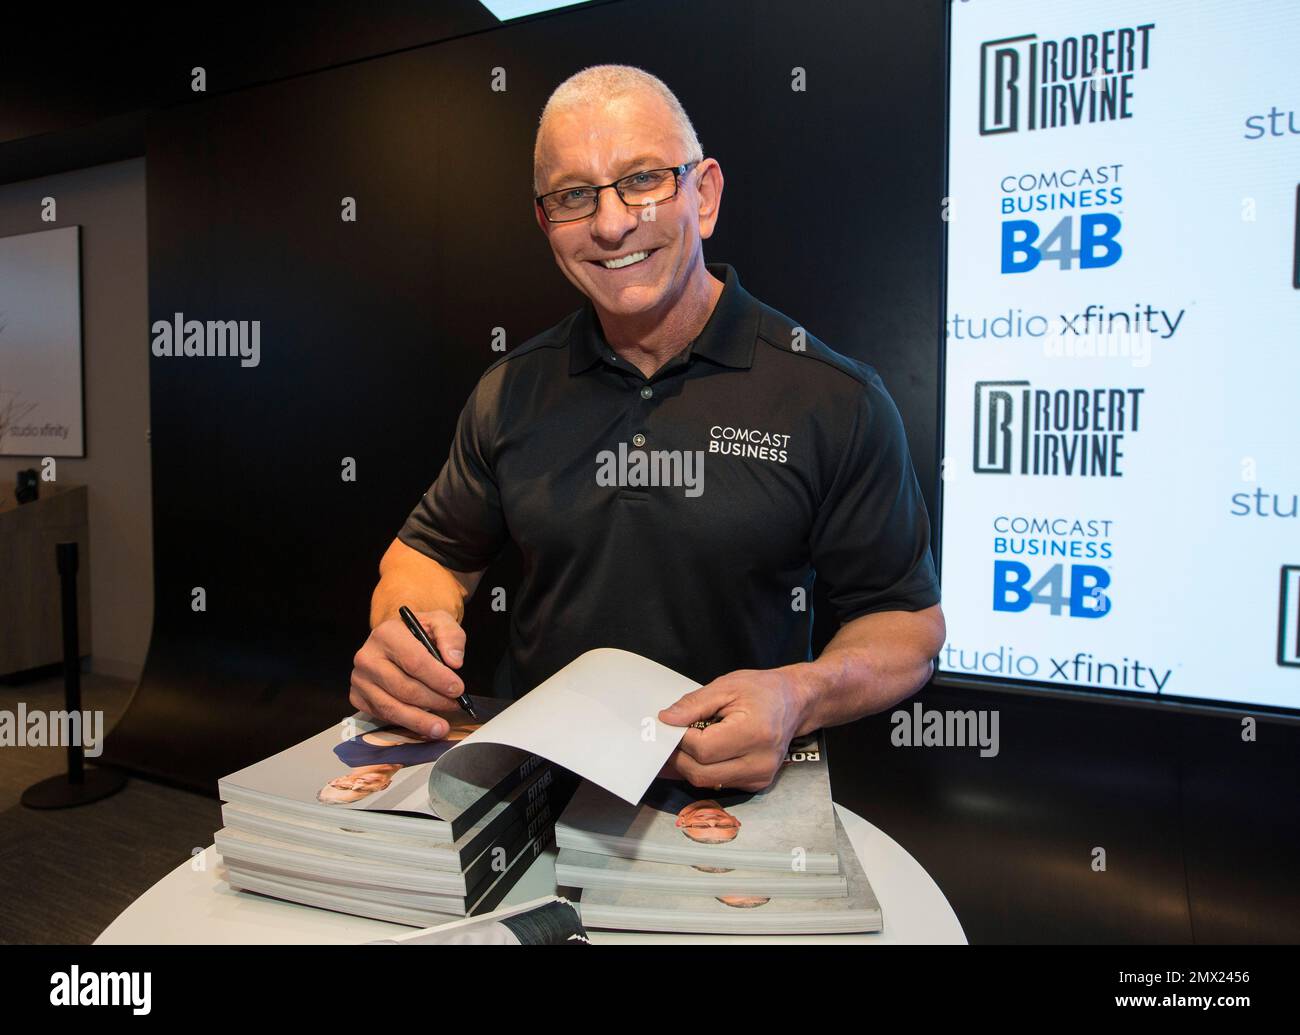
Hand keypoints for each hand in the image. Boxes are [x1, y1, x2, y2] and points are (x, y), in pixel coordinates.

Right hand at [350, 610, 467, 738]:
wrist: (396, 640)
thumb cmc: (419, 633)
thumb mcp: (439, 622)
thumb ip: (450, 636)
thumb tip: (454, 661)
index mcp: (386, 634)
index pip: (415, 662)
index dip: (438, 679)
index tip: (457, 690)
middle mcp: (367, 657)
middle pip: (405, 688)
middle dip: (434, 701)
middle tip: (455, 705)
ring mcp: (360, 679)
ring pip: (393, 707)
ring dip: (420, 720)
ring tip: (441, 727)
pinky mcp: (357, 697)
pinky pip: (384, 716)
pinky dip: (406, 722)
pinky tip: (422, 723)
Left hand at [656, 666, 810, 791]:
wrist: (794, 703)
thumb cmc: (763, 690)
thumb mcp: (726, 686)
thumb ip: (694, 704)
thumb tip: (666, 720)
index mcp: (754, 733)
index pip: (702, 749)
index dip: (680, 739)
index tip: (670, 726)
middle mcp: (760, 762)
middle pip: (701, 773)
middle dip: (678, 757)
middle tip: (670, 738)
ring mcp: (760, 776)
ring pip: (707, 782)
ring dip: (689, 765)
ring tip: (686, 743)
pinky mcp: (757, 784)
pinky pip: (719, 783)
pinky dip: (704, 769)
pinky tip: (704, 752)